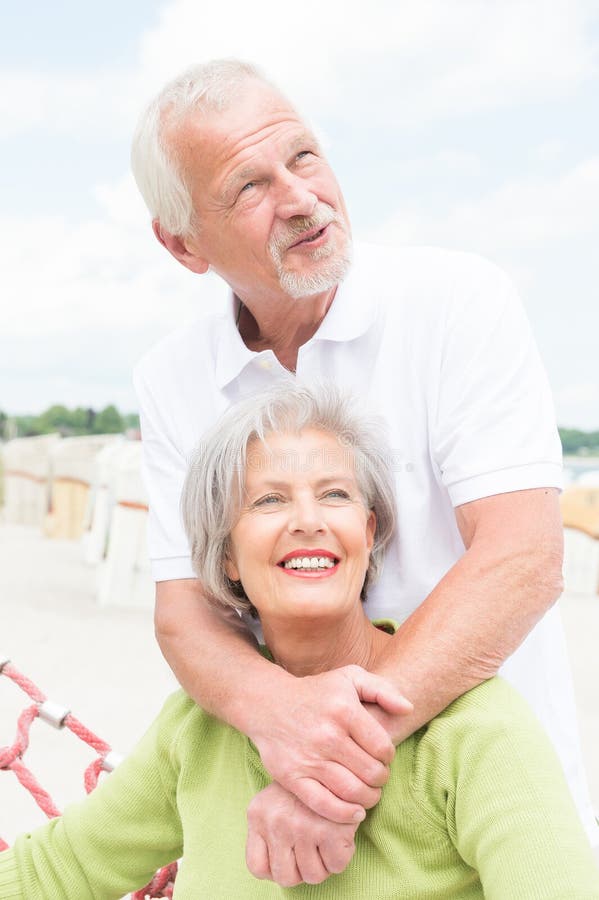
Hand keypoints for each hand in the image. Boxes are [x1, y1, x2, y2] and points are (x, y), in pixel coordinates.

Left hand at [246, 782, 357, 885]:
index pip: (257, 867)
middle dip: (302, 869)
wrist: (331, 753)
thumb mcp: (274, 799)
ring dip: (323, 863)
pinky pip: (337, 865)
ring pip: (313, 875)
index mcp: (257, 814)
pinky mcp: (330, 830)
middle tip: (312, 849)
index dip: (275, 868)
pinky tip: (340, 835)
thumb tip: (277, 870)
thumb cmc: (303, 784)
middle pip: (286, 877)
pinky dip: (341, 855)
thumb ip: (269, 828)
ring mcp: (302, 826)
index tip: (290, 856)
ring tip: (326, 840)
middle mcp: (276, 822)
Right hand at [248, 664, 411, 822]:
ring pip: (352, 792)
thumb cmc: (315, 692)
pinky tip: (354, 811)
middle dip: (381, 779)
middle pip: (371, 773)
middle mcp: (328, 736)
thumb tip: (408, 708)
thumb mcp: (349, 677)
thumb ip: (382, 689)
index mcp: (345, 711)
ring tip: (368, 792)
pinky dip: (345, 814)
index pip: (382, 748)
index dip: (388, 757)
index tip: (382, 757)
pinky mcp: (292, 777)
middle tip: (377, 776)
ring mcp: (309, 758)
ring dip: (368, 798)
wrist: (267, 703)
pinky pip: (325, 805)